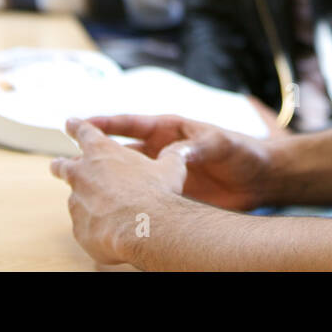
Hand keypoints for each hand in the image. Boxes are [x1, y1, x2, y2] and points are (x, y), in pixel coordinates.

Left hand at [50, 119, 191, 266]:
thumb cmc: (157, 192)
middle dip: (61, 165)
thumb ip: (171, 158)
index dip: (77, 126)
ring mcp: (77, 200)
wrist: (143, 227)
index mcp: (102, 151)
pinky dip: (93, 225)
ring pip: (73, 197)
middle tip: (57, 165)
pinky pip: (84, 224)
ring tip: (91, 206)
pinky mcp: (78, 226)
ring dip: (82, 199)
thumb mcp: (170, 168)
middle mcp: (83, 173)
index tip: (69, 123)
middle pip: (63, 165)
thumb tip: (181, 152)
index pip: (85, 131)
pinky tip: (108, 230)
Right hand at [81, 113, 274, 211]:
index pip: (133, 123)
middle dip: (96, 148)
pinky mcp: (174, 192)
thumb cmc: (244, 152)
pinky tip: (110, 208)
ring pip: (129, 173)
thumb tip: (180, 153)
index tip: (82, 123)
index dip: (107, 123)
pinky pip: (144, 194)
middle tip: (69, 148)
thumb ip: (199, 147)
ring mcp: (167, 171)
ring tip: (80, 181)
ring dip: (107, 176)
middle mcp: (164, 149)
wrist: (262, 178)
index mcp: (172, 129)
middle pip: (123, 148)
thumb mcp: (220, 143)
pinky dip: (127, 199)